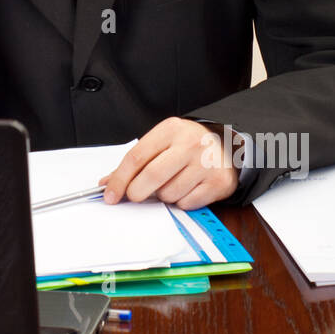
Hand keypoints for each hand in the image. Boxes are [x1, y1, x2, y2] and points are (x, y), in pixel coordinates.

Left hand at [98, 117, 238, 210]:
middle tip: (134, 196)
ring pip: (169, 193)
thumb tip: (108, 183)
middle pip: (152, 176)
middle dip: (136, 192)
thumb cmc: (187, 146)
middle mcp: (190, 144)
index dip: (119, 179)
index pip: (136, 156)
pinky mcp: (217, 182)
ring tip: (170, 184)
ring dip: (163, 196)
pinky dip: (181, 202)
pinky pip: (186, 203)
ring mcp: (206, 163)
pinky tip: (187, 189)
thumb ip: (136, 162)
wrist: (226, 147)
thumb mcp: (161, 143)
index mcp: (170, 129)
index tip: (110, 194)